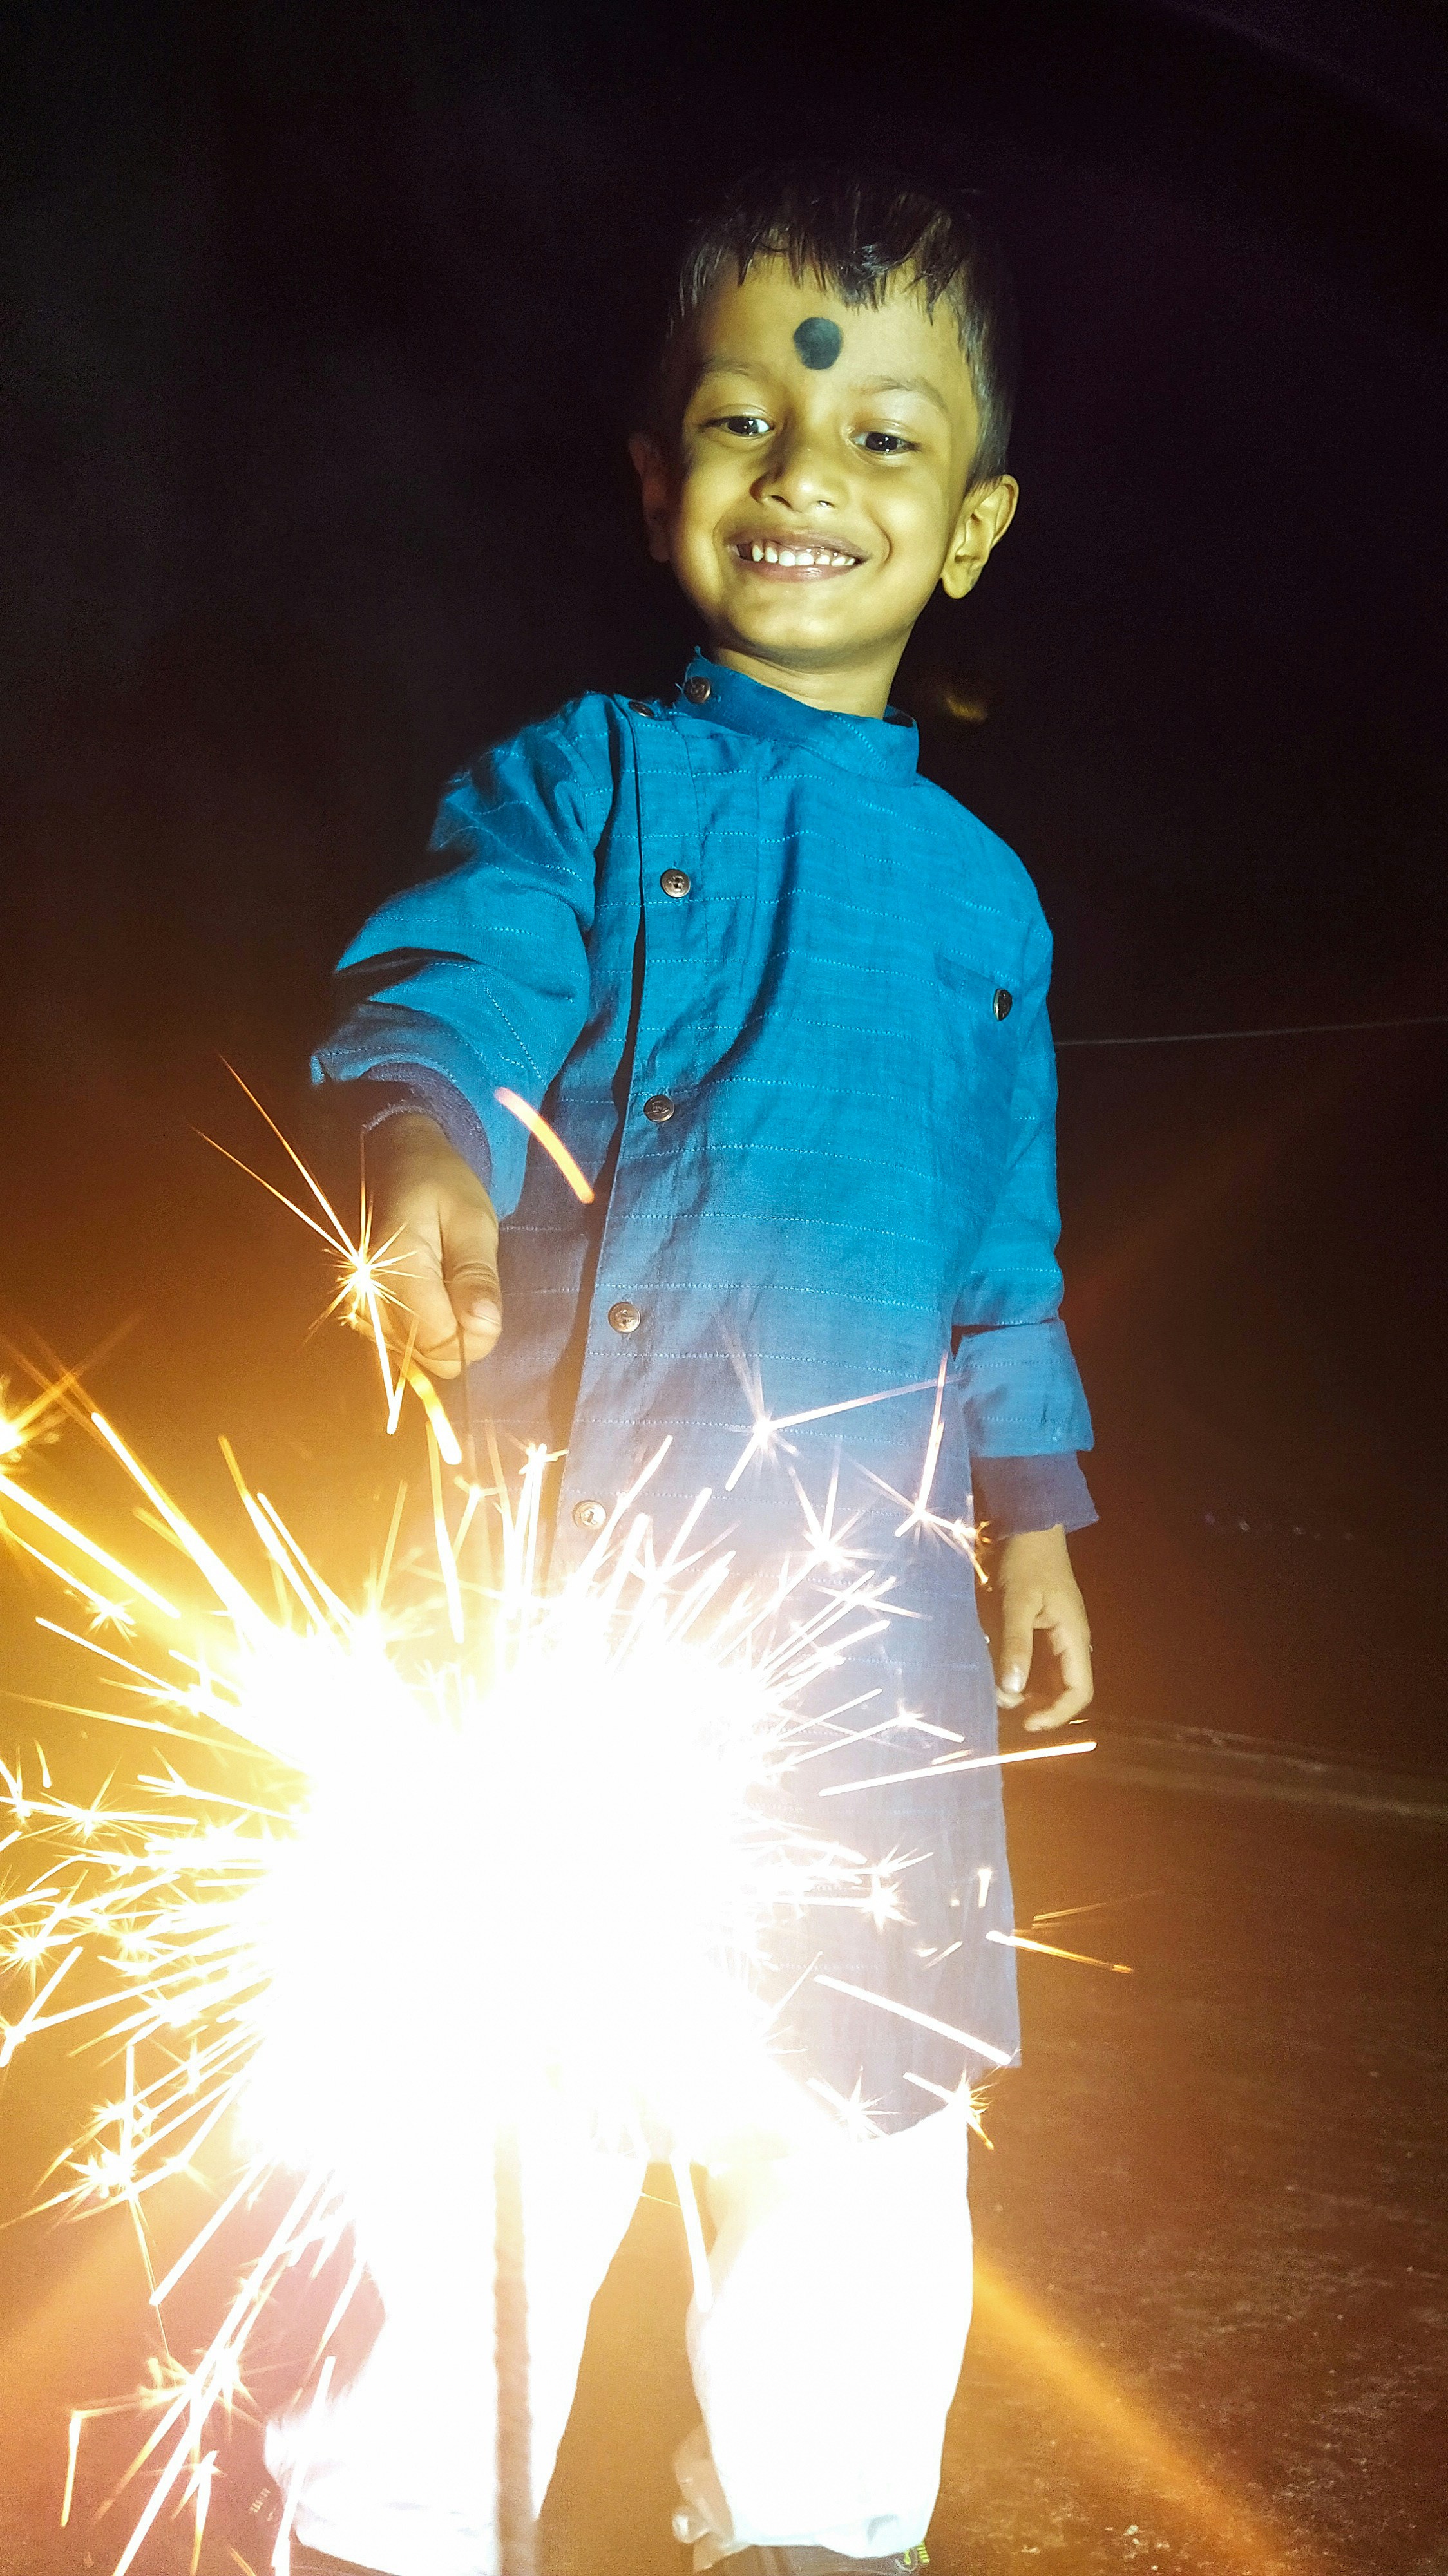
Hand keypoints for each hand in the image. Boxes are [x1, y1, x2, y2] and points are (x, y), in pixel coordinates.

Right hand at [366, 1113, 501, 1377]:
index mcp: (397, 1268)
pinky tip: (433, 1293)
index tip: (483, 1298)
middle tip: (467, 1286)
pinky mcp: (366, 1314)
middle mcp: (370, 1295)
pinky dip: (429, 1328)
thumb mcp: (474, 1221)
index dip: (474, 1332)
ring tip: (448, 1282)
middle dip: (462, 1334)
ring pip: (420, 1356)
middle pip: (430, 1356)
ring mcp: (364, 1308)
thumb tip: (485, 1327)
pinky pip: (408, 1345)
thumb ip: (477, 1275)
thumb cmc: (443, 1187)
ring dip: (445, 1330)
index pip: (440, 1340)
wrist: (401, 1166)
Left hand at [992, 1525, 1093, 1729]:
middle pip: (1063, 1690)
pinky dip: (1019, 1672)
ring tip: (996, 1689)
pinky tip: (997, 1670)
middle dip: (1036, 1705)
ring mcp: (1058, 1636)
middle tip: (1002, 1705)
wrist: (1030, 1529)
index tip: (1027, 1723)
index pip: (1079, 1692)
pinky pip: (1036, 1662)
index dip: (1057, 1714)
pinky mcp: (1043, 1630)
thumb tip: (1012, 1691)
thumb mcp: (1017, 1603)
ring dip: (1026, 1690)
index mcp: (1074, 1638)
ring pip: (1048, 1679)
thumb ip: (1015, 1645)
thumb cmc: (1027, 1562)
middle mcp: (1071, 1643)